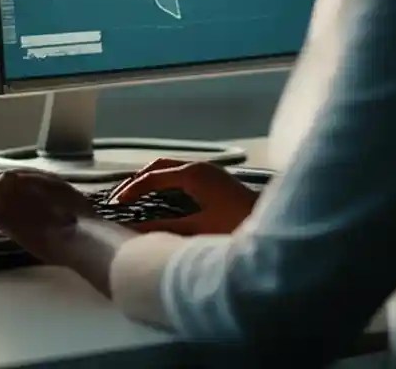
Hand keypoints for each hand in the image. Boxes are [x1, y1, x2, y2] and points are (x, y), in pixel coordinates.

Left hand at [0, 170, 96, 265]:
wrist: (82, 237)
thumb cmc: (86, 230)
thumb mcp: (73, 210)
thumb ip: (56, 206)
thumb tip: (46, 213)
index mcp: (47, 180)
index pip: (16, 178)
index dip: (1, 185)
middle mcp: (28, 181)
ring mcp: (15, 194)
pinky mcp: (4, 211)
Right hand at [107, 158, 256, 234]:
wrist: (279, 226)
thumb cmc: (241, 227)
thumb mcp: (198, 229)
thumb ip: (164, 228)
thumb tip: (135, 230)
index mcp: (194, 174)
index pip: (152, 175)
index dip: (131, 189)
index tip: (116, 204)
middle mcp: (200, 167)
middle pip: (159, 166)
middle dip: (137, 180)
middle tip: (120, 198)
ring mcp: (209, 171)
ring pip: (171, 168)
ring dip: (151, 180)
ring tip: (135, 198)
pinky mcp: (216, 180)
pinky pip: (182, 174)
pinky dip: (165, 183)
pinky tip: (161, 200)